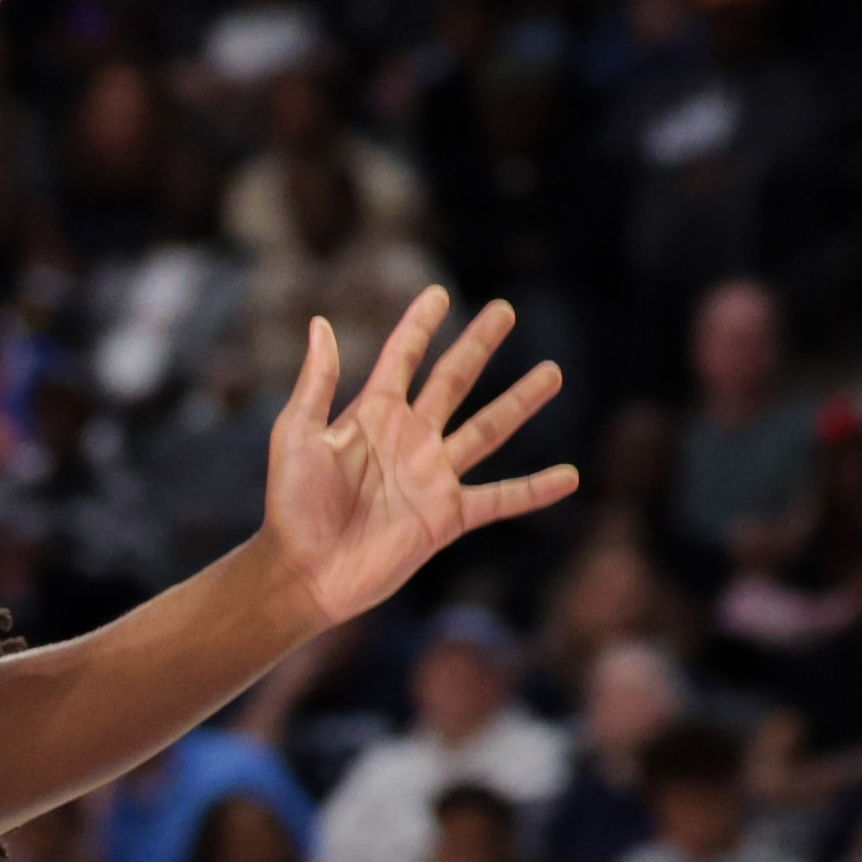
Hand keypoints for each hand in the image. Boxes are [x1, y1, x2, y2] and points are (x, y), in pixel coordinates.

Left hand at [257, 290, 574, 634]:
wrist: (305, 567)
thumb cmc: (292, 501)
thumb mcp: (297, 432)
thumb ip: (316, 381)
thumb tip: (321, 322)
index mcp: (371, 413)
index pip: (402, 357)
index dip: (419, 326)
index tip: (440, 293)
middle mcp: (409, 437)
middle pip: (453, 380)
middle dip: (478, 345)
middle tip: (505, 310)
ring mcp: (432, 475)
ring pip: (488, 429)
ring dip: (519, 401)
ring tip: (552, 372)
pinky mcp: (447, 515)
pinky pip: (500, 499)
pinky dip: (534, 490)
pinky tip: (569, 477)